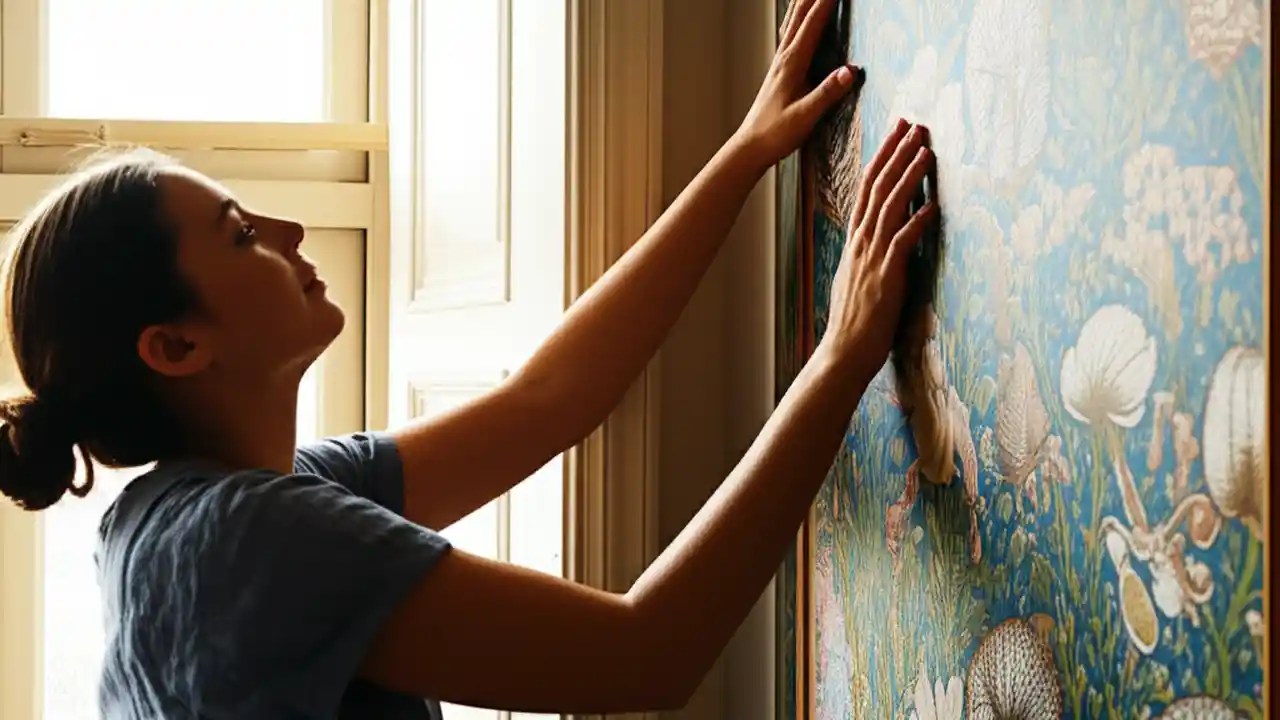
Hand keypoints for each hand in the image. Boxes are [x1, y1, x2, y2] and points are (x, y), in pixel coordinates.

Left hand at [732, 0, 859, 168]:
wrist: (750, 147)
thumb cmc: (775, 134)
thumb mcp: (806, 116)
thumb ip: (827, 93)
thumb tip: (850, 70)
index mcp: (792, 64)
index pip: (813, 25)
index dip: (827, 2)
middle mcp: (783, 59)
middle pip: (799, 16)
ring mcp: (779, 64)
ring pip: (791, 24)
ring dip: (803, 4)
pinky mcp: (778, 73)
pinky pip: (789, 37)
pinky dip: (796, 21)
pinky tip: (797, 23)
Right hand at [821, 118, 937, 375]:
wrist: (844, 352)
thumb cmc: (855, 320)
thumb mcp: (859, 277)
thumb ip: (871, 254)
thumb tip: (887, 236)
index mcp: (855, 241)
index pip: (867, 189)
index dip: (883, 157)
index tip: (897, 132)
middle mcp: (861, 243)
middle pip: (878, 188)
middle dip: (896, 153)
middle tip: (913, 124)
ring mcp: (872, 258)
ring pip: (890, 207)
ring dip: (908, 176)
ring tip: (926, 150)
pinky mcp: (886, 277)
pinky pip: (902, 243)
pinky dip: (916, 223)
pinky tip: (931, 206)